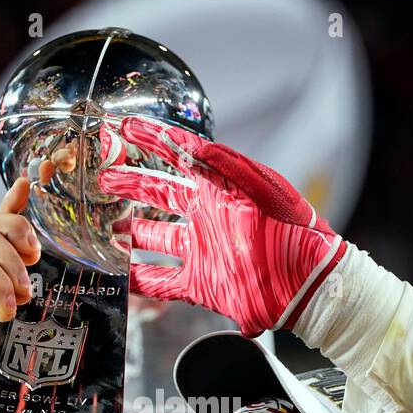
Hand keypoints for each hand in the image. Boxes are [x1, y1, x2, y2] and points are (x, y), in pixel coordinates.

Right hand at [0, 178, 40, 360]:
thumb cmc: (15, 360)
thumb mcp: (37, 317)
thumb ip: (38, 289)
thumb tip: (49, 266)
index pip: (0, 227)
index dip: (12, 202)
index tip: (28, 181)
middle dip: (16, 229)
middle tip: (34, 260)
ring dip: (10, 263)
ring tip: (22, 296)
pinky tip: (6, 310)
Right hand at [96, 116, 344, 336]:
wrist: (307, 283)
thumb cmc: (295, 231)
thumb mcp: (265, 188)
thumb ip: (228, 165)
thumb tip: (194, 146)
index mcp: (220, 189)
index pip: (179, 158)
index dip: (152, 141)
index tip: (125, 127)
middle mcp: (207, 217)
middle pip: (159, 196)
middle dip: (131, 186)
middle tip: (104, 179)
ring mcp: (201, 251)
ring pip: (155, 238)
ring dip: (131, 232)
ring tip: (107, 226)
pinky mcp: (201, 284)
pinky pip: (161, 282)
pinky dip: (139, 281)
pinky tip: (120, 276)